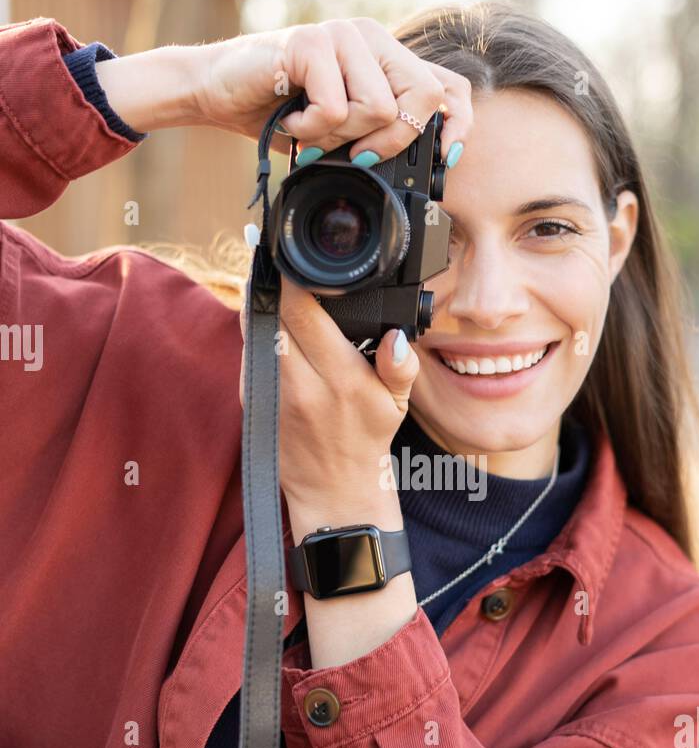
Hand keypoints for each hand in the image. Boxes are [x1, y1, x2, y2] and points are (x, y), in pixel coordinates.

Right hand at [195, 16, 471, 164]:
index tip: (446, 158)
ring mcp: (341, 33)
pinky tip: (290, 120)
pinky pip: (335, 108)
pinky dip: (310, 130)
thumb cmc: (280, 112)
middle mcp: (370, 37)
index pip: (447, 84)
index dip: (457, 122)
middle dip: (391, 141)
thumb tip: (427, 163)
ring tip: (309, 129)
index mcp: (384, 56)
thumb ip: (379, 130)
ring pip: (379, 108)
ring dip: (339, 136)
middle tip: (353, 153)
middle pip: (422, 97)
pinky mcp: (311, 41)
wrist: (217, 90)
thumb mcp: (342, 127)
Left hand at [239, 277, 420, 515]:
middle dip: (275, 284)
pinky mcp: (252, 399)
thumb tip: (397, 337)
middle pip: (274, 314)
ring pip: (255, 328)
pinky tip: (269, 315)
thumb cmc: (366, 440)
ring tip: (272, 278)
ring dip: (262, 302)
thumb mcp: (396, 405)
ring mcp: (271, 392)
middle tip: (280, 258)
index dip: (296, 280)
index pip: (306, 313)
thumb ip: (400, 368)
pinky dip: (258, 329)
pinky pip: (249, 350)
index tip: (297, 259)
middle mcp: (301, 383)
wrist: (332, 489)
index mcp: (341, 379)